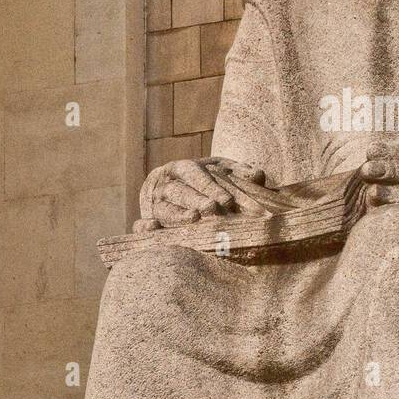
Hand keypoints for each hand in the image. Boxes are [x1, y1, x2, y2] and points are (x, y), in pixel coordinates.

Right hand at [134, 158, 266, 231]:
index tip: (227, 200)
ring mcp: (155, 204)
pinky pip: (140, 226)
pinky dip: (144, 228)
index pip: (195, 175)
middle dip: (196, 200)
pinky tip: (153, 229)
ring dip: (177, 215)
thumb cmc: (203, 180)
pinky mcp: (148, 221)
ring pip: (163, 209)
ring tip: (193, 219)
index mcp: (182, 168)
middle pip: (179, 192)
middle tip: (212, 209)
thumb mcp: (221, 170)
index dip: (210, 187)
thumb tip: (258, 175)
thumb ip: (240, 172)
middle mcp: (166, 185)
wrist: (173, 187)